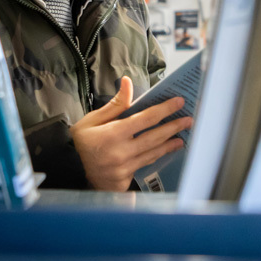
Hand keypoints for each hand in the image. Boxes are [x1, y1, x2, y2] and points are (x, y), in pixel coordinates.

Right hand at [70, 76, 190, 190]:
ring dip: (170, 143)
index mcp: (112, 134)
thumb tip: (128, 82)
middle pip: (154, 137)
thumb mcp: (92, 119)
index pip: (145, 119)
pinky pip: (146, 164)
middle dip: (173, 127)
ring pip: (153, 152)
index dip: (164, 110)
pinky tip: (168, 149)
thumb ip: (115, 104)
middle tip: (189, 119)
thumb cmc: (83, 141)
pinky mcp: (125, 178)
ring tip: (183, 135)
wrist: (72, 169)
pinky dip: (158, 155)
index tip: (178, 102)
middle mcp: (121, 152)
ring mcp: (124, 167)